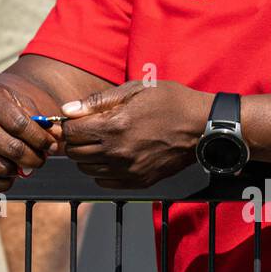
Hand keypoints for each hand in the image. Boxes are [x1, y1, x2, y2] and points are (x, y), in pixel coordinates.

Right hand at [0, 76, 62, 193]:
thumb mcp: (12, 97)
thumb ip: (35, 115)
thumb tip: (57, 136)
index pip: (21, 125)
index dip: (41, 140)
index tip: (51, 146)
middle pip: (12, 149)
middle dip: (34, 158)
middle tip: (41, 159)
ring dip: (18, 171)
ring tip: (24, 165)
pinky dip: (1, 185)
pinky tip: (9, 177)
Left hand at [60, 80, 210, 187]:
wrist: (202, 126)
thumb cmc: (170, 102)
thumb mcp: (134, 89)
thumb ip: (98, 101)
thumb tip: (68, 110)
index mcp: (114, 126)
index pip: (71, 133)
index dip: (69, 124)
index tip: (77, 119)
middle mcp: (117, 152)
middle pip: (74, 153)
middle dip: (75, 141)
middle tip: (87, 130)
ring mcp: (128, 170)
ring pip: (87, 170)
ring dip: (87, 156)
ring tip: (100, 142)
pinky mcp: (139, 181)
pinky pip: (105, 182)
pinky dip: (101, 171)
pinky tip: (112, 157)